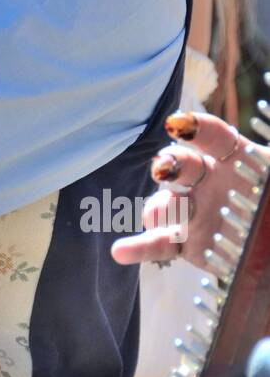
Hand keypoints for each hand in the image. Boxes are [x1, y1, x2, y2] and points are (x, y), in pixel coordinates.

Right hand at [111, 111, 265, 267]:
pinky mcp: (186, 244)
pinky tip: (121, 251)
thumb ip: (269, 167)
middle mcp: (209, 182)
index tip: (180, 125)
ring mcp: (194, 212)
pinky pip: (160, 244)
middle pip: (181, 165)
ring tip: (159, 217)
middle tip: (164, 169)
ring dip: (158, 207)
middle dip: (170, 163)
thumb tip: (266, 167)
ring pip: (165, 204)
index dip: (198, 129)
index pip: (215, 138)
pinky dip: (139, 248)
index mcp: (237, 160)